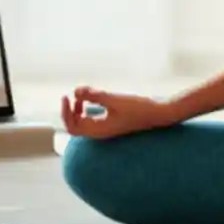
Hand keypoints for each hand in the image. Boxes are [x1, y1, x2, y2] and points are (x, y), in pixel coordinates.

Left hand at [60, 86, 177, 139]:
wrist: (158, 114)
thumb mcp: (114, 100)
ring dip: (77, 110)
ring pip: (83, 123)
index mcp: (99, 130)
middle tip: (70, 96)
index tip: (66, 96)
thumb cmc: (138, 108)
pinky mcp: (112, 123)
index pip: (72, 127)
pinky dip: (87, 109)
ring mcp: (106, 128)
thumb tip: (74, 91)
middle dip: (69, 111)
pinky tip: (94, 97)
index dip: (65, 113)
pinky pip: (92, 119)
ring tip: (81, 95)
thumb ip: (94, 96)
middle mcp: (100, 132)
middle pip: (75, 126)